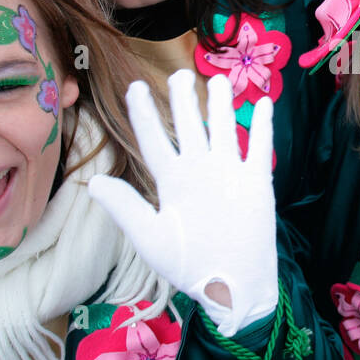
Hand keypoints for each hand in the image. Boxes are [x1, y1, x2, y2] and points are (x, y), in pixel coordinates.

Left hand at [89, 72, 278, 337]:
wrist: (232, 286)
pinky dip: (262, 125)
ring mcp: (228, 173)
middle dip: (184, 99)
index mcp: (171, 182)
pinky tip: (263, 103)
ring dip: (221, 104)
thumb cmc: (189, 266)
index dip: (144, 114)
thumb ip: (126, 208)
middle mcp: (198, 171)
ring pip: (223, 128)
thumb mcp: (152, 238)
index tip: (136, 87)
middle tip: (180, 74)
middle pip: (189, 125)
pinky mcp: (255, 182)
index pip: (153, 140)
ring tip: (218, 79)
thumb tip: (95, 182)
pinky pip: (259, 146)